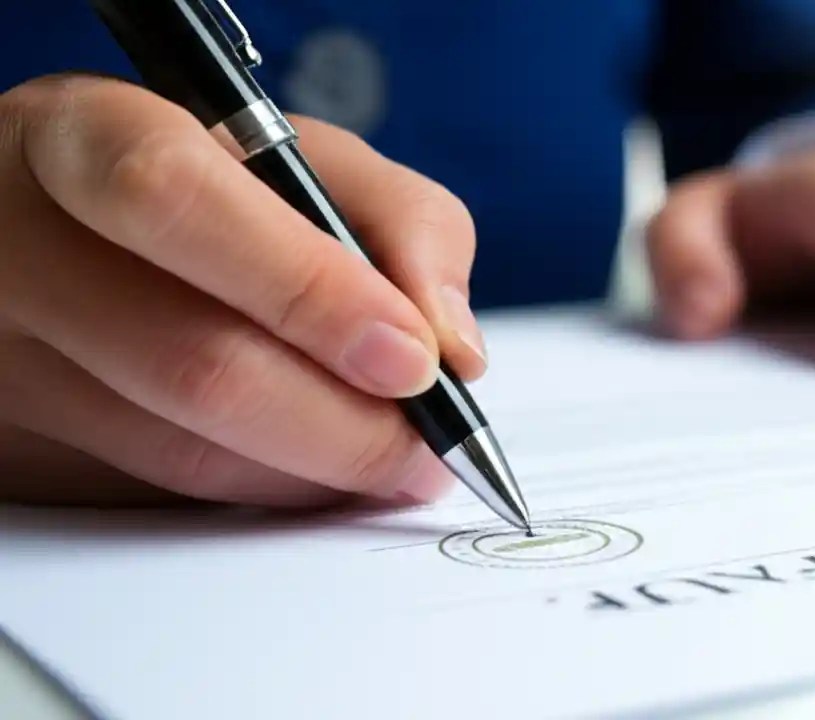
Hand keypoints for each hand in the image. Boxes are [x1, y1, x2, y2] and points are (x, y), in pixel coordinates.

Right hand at [0, 75, 484, 506]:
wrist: (62, 233)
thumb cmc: (207, 188)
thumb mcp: (308, 160)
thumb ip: (404, 223)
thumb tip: (451, 351)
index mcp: (84, 138)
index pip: (178, 204)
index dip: (312, 292)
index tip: (414, 361)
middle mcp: (18, 250)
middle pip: (195, 364)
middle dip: (347, 425)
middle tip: (425, 450)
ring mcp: (3, 363)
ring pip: (183, 456)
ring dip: (317, 473)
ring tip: (388, 458)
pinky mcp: (14, 451)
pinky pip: (163, 500)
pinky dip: (264, 492)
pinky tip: (307, 466)